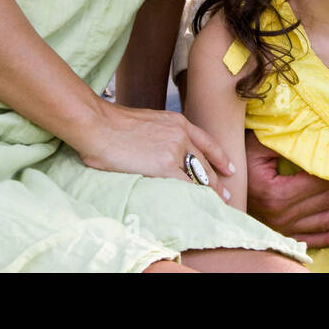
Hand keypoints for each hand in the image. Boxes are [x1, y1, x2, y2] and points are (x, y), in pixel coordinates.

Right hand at [76, 99, 233, 200]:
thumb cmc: (113, 124)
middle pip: (206, 163)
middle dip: (218, 181)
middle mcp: (181, 135)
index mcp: (177, 122)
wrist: (98, 124)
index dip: (220, 158)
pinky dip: (194, 197)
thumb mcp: (148, 121)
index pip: (207, 142)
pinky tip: (198, 207)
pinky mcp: (164, 166)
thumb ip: (162, 134)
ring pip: (199, 176)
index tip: (229, 169)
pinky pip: (186, 186)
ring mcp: (174, 150)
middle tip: (227, 196)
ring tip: (217, 206)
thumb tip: (162, 150)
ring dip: (209, 193)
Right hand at [244, 132, 328, 247]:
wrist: (219, 185)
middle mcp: (282, 214)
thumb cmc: (238, 162)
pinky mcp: (283, 233)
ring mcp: (283, 227)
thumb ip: (283, 140)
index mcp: (277, 193)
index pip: (318, 181)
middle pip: (325, 200)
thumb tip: (313, 131)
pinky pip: (311, 239)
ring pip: (323, 220)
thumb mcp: (256, 145)